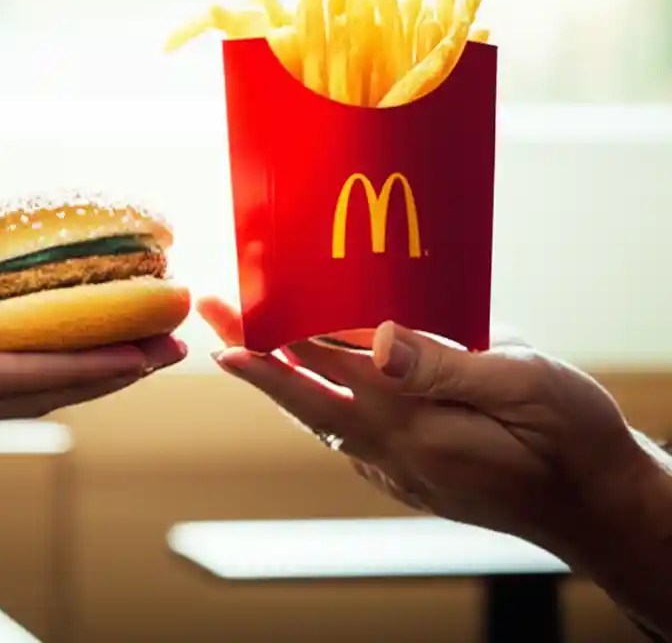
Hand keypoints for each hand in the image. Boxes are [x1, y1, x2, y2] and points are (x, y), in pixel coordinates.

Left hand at [0, 204, 185, 436]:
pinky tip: (120, 357)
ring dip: (105, 369)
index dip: (66, 334)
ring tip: (166, 348)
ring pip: (35, 388)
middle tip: (169, 338)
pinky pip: (10, 382)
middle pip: (34, 379)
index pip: (5, 352)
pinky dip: (70, 369)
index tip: (120, 310)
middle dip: (105, 361)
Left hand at [197, 296, 660, 550]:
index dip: (280, 329)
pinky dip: (317, 403)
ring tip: (243, 342)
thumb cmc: (572, 438)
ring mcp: (396, 471)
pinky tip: (310, 382)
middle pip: (304, 397)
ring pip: (321, 419)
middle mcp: (392, 452)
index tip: (238, 301)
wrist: (596, 507)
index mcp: (415, 423)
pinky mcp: (408, 477)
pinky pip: (347, 435)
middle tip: (212, 315)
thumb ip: (445, 364)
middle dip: (254, 354)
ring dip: (280, 379)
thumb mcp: (525, 385)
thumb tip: (374, 341)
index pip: (329, 366)